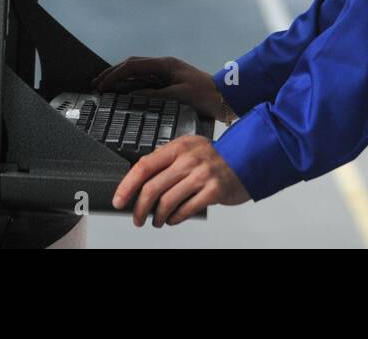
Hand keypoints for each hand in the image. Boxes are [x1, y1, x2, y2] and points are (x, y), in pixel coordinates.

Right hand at [92, 55, 226, 121]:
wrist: (227, 98)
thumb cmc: (207, 95)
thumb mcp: (179, 95)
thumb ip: (155, 94)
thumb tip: (133, 94)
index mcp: (165, 64)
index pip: (133, 65)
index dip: (115, 74)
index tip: (101, 85)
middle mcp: (164, 66)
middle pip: (132, 66)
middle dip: (113, 74)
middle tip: (97, 84)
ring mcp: (167, 73)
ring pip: (137, 72)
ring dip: (120, 79)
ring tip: (105, 87)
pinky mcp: (170, 83)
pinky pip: (145, 81)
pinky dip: (131, 85)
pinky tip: (124, 92)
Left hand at [112, 135, 249, 225]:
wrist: (248, 159)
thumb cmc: (216, 158)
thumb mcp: (191, 149)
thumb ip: (168, 160)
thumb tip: (140, 181)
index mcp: (179, 147)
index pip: (144, 166)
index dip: (127, 185)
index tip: (119, 200)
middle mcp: (188, 159)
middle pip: (152, 187)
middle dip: (139, 208)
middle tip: (137, 218)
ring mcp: (202, 175)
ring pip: (167, 202)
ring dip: (157, 217)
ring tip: (157, 221)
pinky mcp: (213, 191)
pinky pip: (185, 210)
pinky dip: (174, 219)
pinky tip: (173, 219)